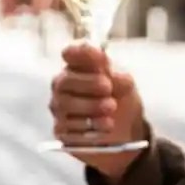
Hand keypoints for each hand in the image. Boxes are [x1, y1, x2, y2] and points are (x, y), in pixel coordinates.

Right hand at [49, 41, 147, 184]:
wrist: (125, 130)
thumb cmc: (120, 99)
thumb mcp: (126, 85)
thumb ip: (118, 76)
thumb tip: (110, 74)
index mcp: (77, 67)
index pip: (71, 54)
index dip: (81, 53)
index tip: (99, 57)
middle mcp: (62, 86)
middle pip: (64, 81)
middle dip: (87, 84)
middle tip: (108, 87)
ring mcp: (59, 108)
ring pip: (65, 105)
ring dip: (90, 106)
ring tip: (111, 108)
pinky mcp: (61, 131)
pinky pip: (68, 129)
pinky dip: (89, 127)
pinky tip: (105, 127)